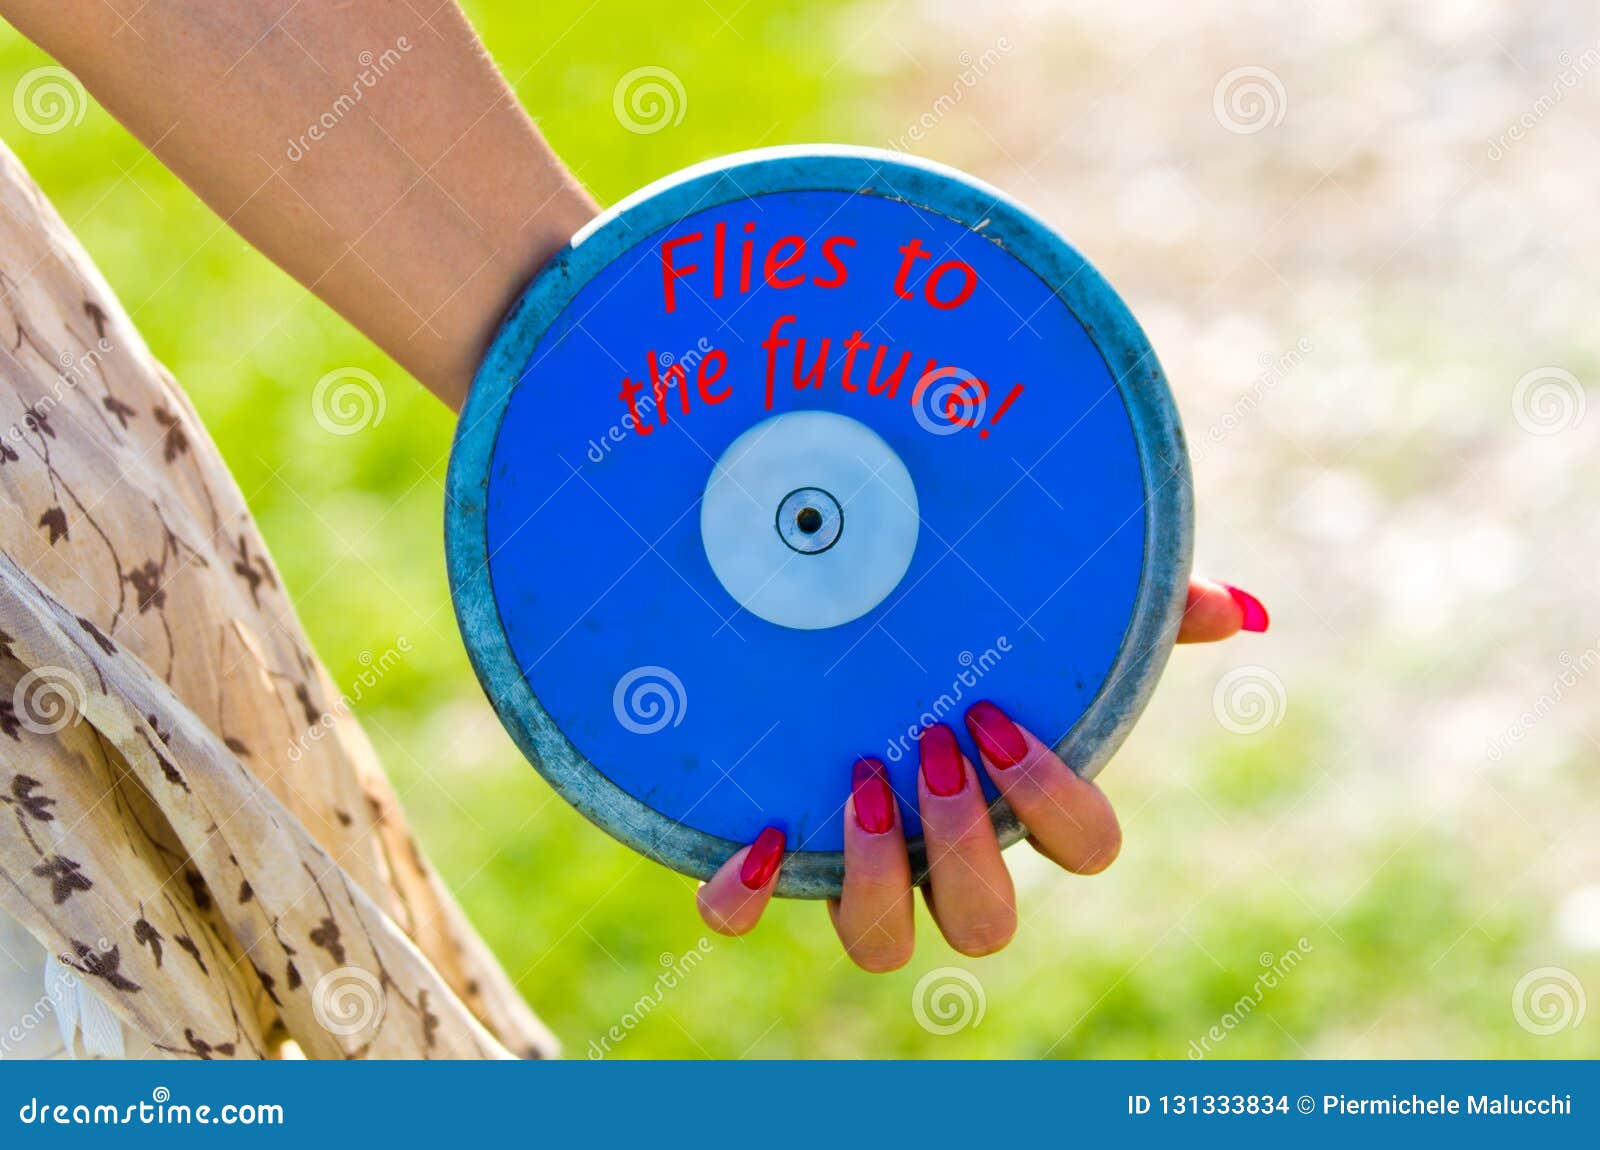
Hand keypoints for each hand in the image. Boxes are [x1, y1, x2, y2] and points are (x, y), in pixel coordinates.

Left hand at [695, 577, 1267, 968]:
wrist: (842, 615)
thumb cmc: (973, 628)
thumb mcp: (1059, 614)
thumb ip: (1145, 615)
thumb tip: (1237, 609)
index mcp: (1021, 805)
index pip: (1084, 850)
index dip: (1052, 801)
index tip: (998, 715)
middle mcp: (945, 855)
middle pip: (987, 923)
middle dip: (966, 847)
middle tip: (934, 743)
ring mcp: (860, 867)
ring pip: (881, 946)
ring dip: (876, 882)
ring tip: (862, 777)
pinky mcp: (776, 858)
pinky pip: (746, 923)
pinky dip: (745, 901)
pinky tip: (755, 839)